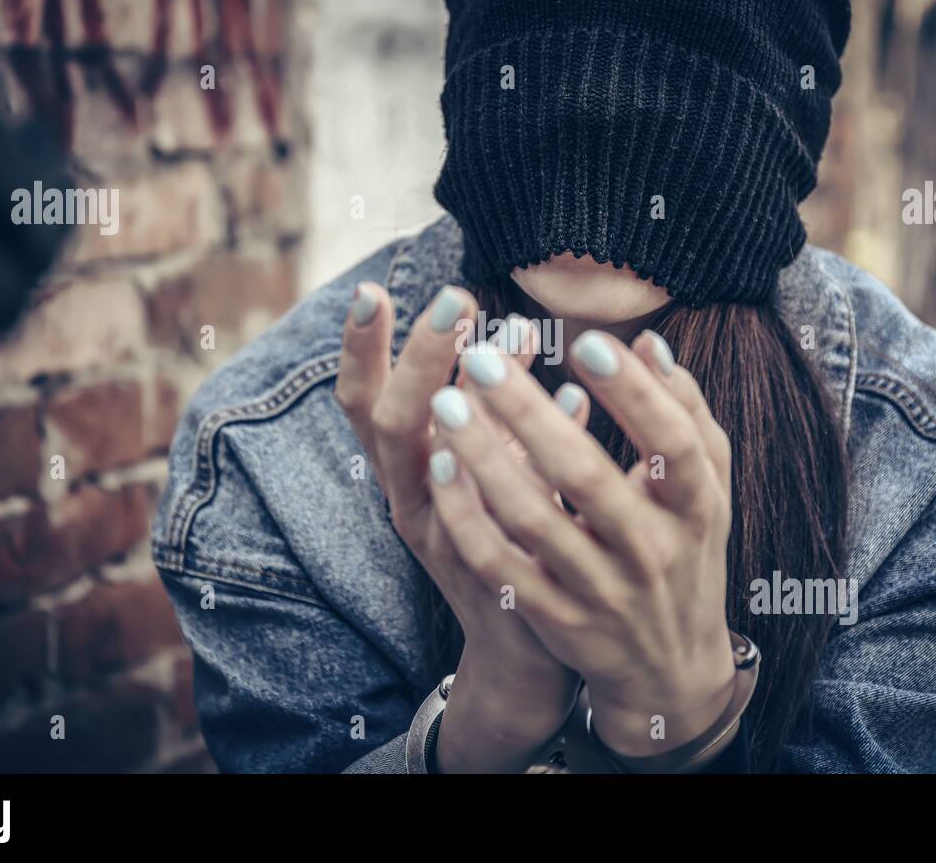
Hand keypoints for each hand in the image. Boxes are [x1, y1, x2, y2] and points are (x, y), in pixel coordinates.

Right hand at [334, 283, 579, 770]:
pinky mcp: (496, 569)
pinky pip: (510, 504)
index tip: (372, 289)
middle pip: (391, 425)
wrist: (522, 647)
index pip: (361, 404)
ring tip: (511, 333)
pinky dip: (538, 450)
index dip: (359, 351)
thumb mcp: (487, 464)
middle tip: (454, 298)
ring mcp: (450, 540)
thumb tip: (516, 327)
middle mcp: (412, 503)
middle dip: (418, 358)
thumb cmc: (504, 538)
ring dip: (471, 395)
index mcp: (402, 472)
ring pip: (441, 466)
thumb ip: (498, 405)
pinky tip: (576, 399)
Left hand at [427, 328, 735, 757]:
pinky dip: (468, 517)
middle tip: (484, 358)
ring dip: (483, 458)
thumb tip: (646, 342)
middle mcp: (650, 552)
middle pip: (585, 477)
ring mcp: (599, 591)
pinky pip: (500, 565)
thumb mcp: (708, 487)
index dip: (634, 394)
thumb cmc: (685, 549)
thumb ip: (685, 413)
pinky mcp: (556, 619)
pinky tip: (440, 468)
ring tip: (445, 402)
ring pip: (531, 520)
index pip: (674, 443)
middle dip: (529, 413)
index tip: (587, 342)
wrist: (668, 665)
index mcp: (697, 508)